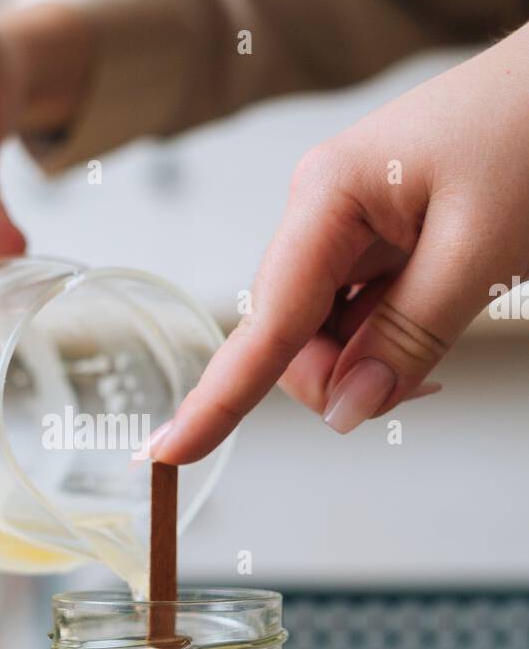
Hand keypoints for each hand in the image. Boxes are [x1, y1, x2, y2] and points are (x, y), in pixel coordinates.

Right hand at [150, 24, 528, 462]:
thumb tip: (346, 409)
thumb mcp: (480, 248)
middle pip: (291, 336)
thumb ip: (409, 335)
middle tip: (418, 385)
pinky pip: (361, 307)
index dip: (218, 399)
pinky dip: (390, 335)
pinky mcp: (379, 230)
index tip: (168, 452)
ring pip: (327, 329)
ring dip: (371, 358)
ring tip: (445, 335)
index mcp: (327, 196)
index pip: (264, 324)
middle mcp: (323, 208)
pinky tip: (436, 319)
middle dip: (341, 376)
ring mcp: (349, 220)